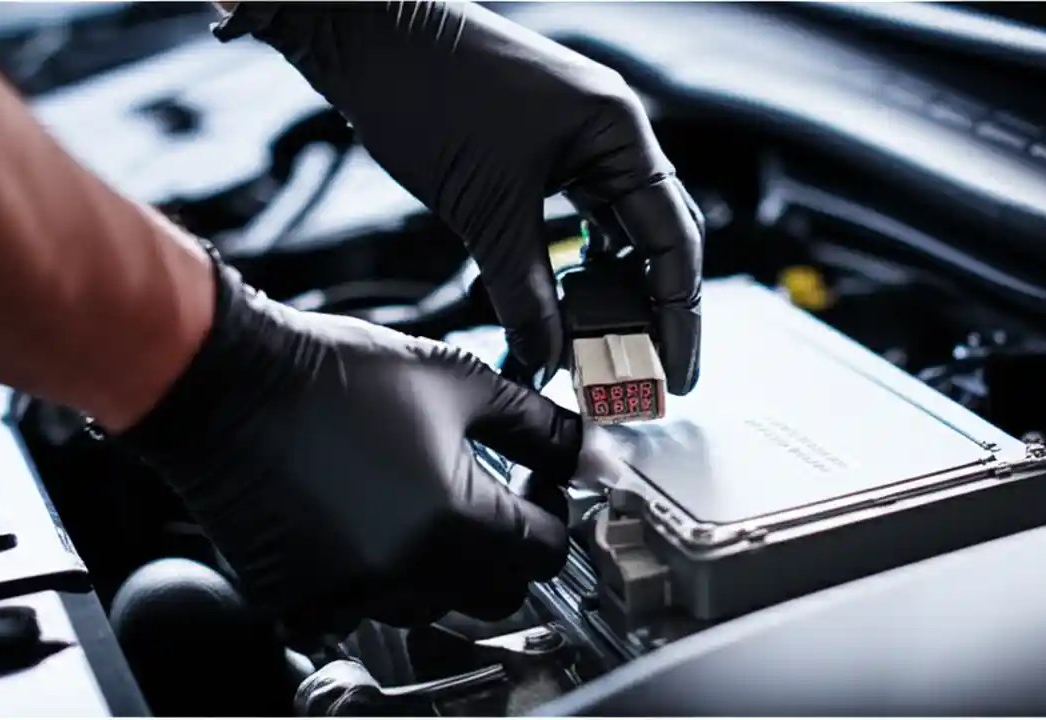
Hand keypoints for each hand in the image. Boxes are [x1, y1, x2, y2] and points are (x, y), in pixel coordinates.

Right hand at [115, 256, 581, 640]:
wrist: (229, 382)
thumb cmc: (336, 373)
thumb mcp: (458, 381)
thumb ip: (537, 425)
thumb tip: (589, 449)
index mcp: (454, 519)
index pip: (547, 551)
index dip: (552, 513)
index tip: (537, 486)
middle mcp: (404, 571)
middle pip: (499, 593)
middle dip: (509, 549)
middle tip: (491, 500)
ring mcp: (348, 593)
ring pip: (432, 608)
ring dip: (443, 567)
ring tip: (420, 505)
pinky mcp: (298, 600)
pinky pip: (361, 614)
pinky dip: (375, 581)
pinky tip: (365, 526)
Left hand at [215, 1, 703, 392]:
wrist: (367, 39)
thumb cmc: (427, 93)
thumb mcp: (484, 209)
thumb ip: (523, 292)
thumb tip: (546, 361)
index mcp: (618, 133)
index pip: (672, 238)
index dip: (678, 313)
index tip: (675, 373)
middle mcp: (613, 131)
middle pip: (658, 235)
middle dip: (655, 307)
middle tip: (648, 373)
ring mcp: (583, 136)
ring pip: (619, 228)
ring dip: (615, 287)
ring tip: (609, 346)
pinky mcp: (548, 145)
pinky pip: (582, 212)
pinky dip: (579, 260)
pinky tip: (573, 299)